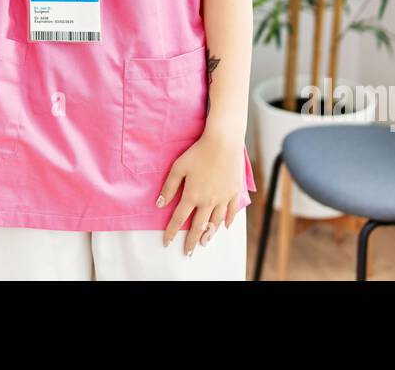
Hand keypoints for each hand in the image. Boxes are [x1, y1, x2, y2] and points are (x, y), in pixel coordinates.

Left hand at [156, 127, 244, 254]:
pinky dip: (228, 221)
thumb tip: (159, 205)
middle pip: (198, 226)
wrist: (223, 142)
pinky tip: (225, 226)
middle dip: (191, 241)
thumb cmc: (198, 152)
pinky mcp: (234, 192)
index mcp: (192, 196)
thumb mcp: (178, 167)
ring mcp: (223, 198)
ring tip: (205, 243)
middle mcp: (208, 201)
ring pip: (216, 222)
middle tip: (188, 252)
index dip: (171, 232)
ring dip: (209, 234)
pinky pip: (231, 212)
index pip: (179, 220)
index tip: (166, 243)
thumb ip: (169, 187)